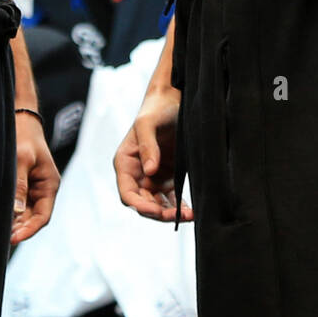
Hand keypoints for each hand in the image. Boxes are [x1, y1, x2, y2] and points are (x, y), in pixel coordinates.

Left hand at [10, 113, 59, 244]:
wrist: (21, 120)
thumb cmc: (24, 137)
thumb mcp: (21, 159)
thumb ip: (20, 185)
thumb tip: (17, 212)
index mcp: (50, 184)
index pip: (43, 216)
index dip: (30, 229)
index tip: (15, 238)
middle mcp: (44, 189)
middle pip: (34, 218)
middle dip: (21, 229)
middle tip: (3, 237)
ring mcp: (34, 189)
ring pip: (26, 213)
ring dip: (15, 223)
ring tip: (0, 231)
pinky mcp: (24, 186)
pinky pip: (19, 205)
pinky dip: (12, 213)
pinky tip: (0, 218)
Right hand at [114, 84, 189, 221]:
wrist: (173, 101)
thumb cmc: (156, 109)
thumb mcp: (147, 124)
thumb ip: (147, 146)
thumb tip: (149, 171)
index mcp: (125, 163)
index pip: (127, 193)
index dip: (139, 205)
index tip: (155, 210)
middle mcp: (138, 174)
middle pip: (144, 204)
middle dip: (158, 213)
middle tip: (176, 216)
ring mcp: (154, 178)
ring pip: (159, 205)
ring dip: (171, 214)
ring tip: (189, 216)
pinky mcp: (170, 178)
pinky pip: (173, 199)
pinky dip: (181, 207)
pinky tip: (192, 211)